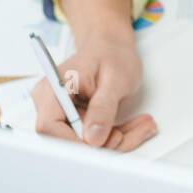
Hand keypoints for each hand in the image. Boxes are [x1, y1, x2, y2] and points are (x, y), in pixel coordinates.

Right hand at [31, 31, 156, 150]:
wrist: (112, 48)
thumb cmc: (111, 54)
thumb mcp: (115, 79)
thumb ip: (103, 108)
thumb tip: (93, 138)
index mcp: (53, 88)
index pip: (49, 126)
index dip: (75, 142)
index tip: (103, 143)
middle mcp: (51, 104)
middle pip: (69, 140)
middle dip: (106, 142)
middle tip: (137, 129)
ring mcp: (63, 115)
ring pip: (86, 144)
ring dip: (118, 140)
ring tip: (142, 125)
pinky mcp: (76, 122)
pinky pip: (95, 140)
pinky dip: (117, 136)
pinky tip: (136, 125)